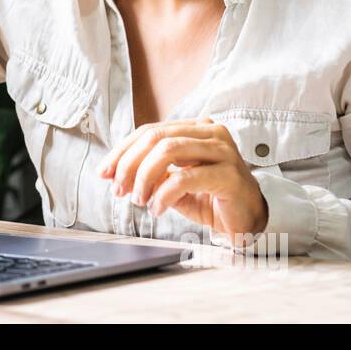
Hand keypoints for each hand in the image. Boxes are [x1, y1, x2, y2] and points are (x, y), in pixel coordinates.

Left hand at [96, 118, 267, 246]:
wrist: (247, 220)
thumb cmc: (211, 198)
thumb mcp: (174, 182)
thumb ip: (150, 173)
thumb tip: (116, 173)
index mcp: (196, 128)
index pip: (150, 131)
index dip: (122, 151)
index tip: (103, 172)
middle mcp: (211, 133)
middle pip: (155, 137)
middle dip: (128, 163)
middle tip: (118, 189)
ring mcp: (223, 151)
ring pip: (168, 151)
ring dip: (144, 177)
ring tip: (138, 199)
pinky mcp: (229, 174)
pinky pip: (185, 178)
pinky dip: (163, 195)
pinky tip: (157, 208)